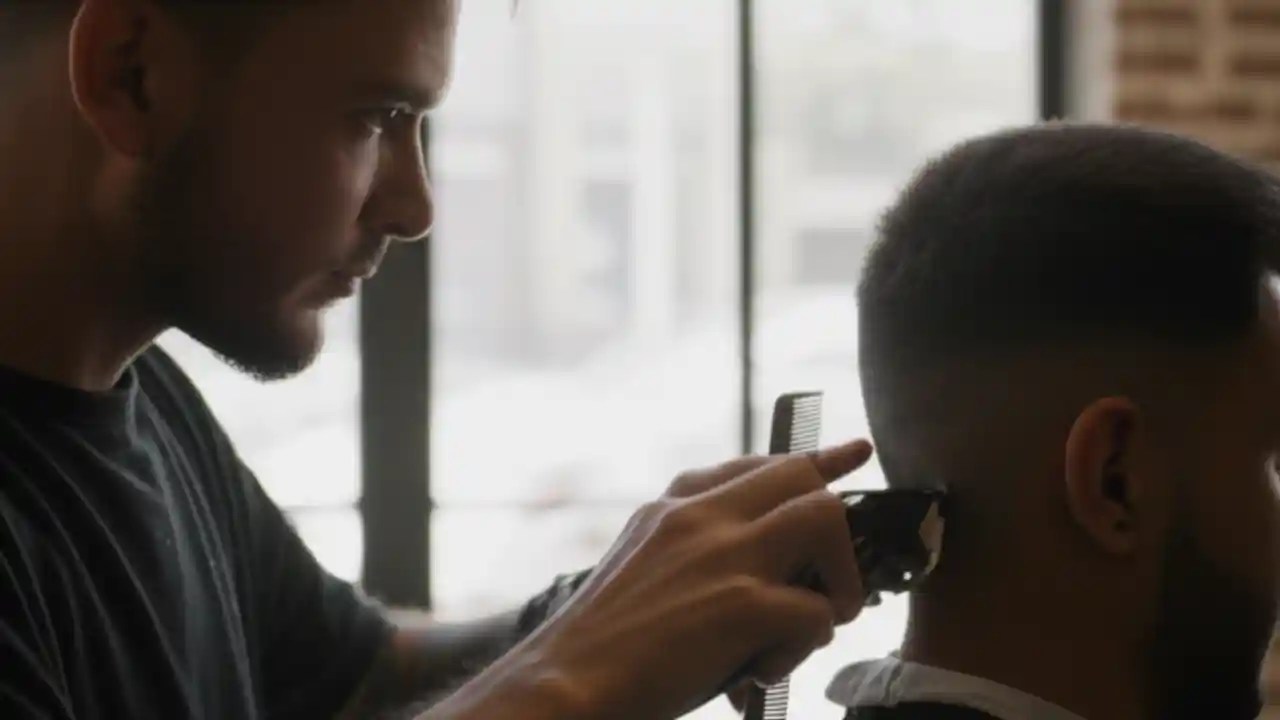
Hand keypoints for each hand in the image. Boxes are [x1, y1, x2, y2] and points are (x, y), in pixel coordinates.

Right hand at [519, 440, 873, 719]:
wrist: (565, 682)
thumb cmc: (603, 644)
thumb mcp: (641, 568)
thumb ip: (694, 554)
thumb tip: (765, 579)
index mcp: (673, 507)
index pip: (756, 465)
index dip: (812, 459)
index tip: (852, 453)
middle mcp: (701, 515)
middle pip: (800, 474)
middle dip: (839, 517)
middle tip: (843, 575)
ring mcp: (725, 553)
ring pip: (825, 517)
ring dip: (839, 575)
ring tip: (821, 618)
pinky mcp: (743, 602)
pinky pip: (816, 614)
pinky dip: (802, 651)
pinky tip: (760, 675)